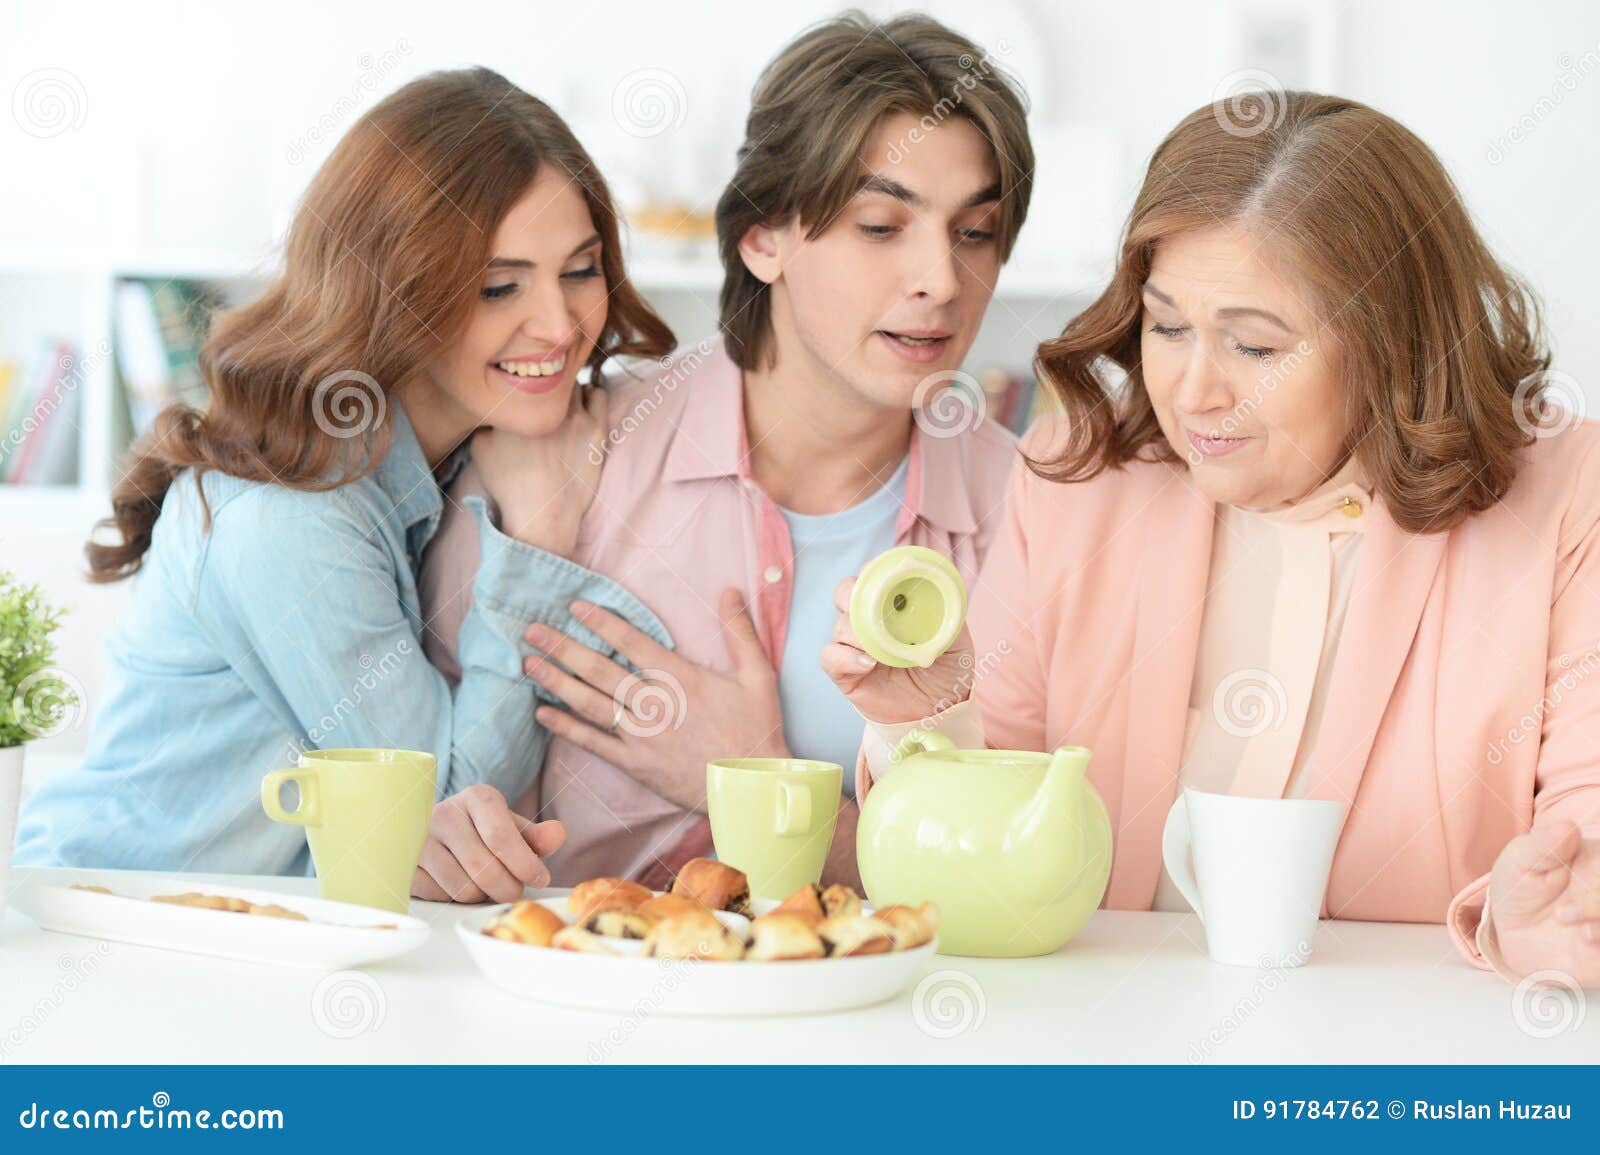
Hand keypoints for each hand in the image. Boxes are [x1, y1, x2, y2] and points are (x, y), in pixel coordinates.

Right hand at [411, 784, 566, 903]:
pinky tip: (459, 883)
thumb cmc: (482, 831)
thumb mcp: (512, 829)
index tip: (540, 878)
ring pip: (462, 887)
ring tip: (485, 883)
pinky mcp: (404, 863)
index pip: (502, 837)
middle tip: (514, 890)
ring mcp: (419, 839)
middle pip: (483, 868)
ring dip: (481, 895)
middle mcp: (444, 813)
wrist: (435, 831)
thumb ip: (537, 837)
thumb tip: (557, 834)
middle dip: (507, 888)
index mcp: (477, 798)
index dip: (525, 864)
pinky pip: (439, 896)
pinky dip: (456, 898)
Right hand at [471, 384, 608, 555]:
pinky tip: (583, 408)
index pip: (522, 375)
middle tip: (545, 394)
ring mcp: (576, 416)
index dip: (524, 379)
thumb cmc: (509, 485)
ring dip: (568, 388)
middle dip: (547, 381)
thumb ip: (487, 420)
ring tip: (563, 403)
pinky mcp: (597, 429)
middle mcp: (547, 406)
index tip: (524, 387)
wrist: (542, 514)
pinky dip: (591, 396)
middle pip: (551, 373)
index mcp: (517, 406)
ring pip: (575, 382)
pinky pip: (598, 394)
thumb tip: (497, 407)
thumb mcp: (480, 449)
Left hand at [523, 589, 788, 810]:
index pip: (633, 642)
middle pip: (601, 670)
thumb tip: (729, 591)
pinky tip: (543, 714)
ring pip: (591, 704)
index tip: (575, 607)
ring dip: (557, 682)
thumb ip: (740, 632)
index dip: (602, 623)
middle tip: (532, 631)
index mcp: (682, 678)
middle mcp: (656, 704)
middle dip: (564, 648)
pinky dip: (567, 728)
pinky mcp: (636, 763)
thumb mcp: (758, 676)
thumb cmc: (757, 730)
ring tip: (529, 664)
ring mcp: (642, 735)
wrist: (752, 787)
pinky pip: (594, 743)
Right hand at [819, 575, 975, 723]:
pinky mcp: (844, 671)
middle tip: (874, 609)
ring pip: (839, 625)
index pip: (873, 575)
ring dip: (856, 632)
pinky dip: (846, 657)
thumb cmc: (947, 673)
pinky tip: (869, 664)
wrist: (938, 714)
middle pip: (845, 592)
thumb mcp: (957, 642)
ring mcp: (854, 645)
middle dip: (852, 594)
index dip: (874, 570)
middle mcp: (869, 620)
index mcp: (893, 605)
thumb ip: (949, 617)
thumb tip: (944, 593)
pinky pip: (830, 656)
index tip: (887, 576)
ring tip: (880, 649)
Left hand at [1486, 820, 1599, 985]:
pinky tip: (1589, 947)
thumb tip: (1567, 827)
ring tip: (1582, 934)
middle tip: (1563, 913)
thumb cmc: (1522, 883)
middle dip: (1598, 906)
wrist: (1511, 928)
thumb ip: (1543, 845)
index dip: (1596, 877)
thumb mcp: (1522, 860)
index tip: (1565, 876)